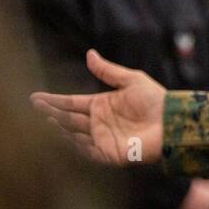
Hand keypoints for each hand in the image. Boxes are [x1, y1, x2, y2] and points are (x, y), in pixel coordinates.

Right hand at [31, 49, 165, 164]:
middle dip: (51, 114)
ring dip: (59, 129)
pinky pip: (87, 151)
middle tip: (34, 108)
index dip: (54, 101)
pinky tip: (63, 135)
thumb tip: (89, 54)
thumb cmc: (156, 100)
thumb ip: (108, 71)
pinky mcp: (109, 154)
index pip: (71, 103)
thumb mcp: (131, 80)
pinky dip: (74, 144)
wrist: (173, 121)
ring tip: (45, 120)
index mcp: (101, 105)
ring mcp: (102, 139)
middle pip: (68, 119)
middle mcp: (98, 123)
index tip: (35, 98)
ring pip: (73, 135)